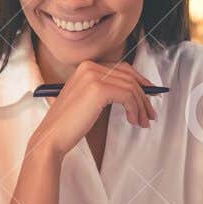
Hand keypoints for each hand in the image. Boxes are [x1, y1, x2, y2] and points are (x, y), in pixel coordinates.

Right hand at [27, 60, 155, 159]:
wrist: (52, 137)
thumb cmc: (68, 123)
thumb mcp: (87, 100)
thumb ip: (106, 90)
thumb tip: (133, 92)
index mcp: (86, 66)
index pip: (122, 68)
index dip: (139, 81)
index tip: (149, 95)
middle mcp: (90, 67)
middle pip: (129, 76)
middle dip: (144, 95)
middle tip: (150, 113)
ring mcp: (94, 76)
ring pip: (131, 87)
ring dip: (141, 106)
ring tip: (143, 122)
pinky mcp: (99, 89)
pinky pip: (128, 96)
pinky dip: (135, 109)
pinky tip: (133, 120)